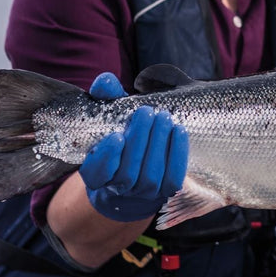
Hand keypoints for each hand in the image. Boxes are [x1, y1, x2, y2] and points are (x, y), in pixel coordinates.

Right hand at [79, 74, 188, 222]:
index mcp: (96, 175)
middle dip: (139, 141)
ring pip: (150, 177)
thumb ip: (106, 98)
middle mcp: (117, 189)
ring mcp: (143, 194)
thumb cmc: (123, 136)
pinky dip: (177, 155)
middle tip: (146, 113)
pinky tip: (179, 130)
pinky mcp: (165, 193)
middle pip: (128, 174)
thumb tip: (105, 82)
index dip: (106, 157)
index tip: (116, 136)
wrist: (141, 166)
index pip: (96, 173)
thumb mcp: (111, 116)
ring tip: (163, 117)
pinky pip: (173, 179)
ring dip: (158, 144)